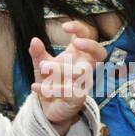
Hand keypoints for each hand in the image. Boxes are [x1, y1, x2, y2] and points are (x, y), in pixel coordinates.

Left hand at [28, 21, 106, 135]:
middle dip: (91, 45)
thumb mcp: (40, 65)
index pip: (86, 36)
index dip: (79, 28)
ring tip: (45, 68)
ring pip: (83, 72)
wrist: (48, 108)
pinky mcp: (77, 98)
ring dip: (63, 68)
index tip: (65, 27)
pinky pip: (69, 92)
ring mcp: (83, 83)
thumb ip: (37, 53)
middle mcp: (83, 67)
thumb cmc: (49, 82)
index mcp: (76, 55)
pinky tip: (35, 87)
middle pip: (100, 53)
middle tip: (76, 43)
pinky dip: (50, 89)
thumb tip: (34, 40)